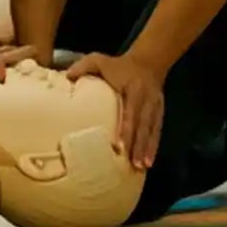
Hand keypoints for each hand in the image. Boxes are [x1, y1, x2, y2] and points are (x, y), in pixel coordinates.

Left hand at [66, 53, 165, 170]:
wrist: (148, 61)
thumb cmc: (119, 64)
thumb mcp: (99, 59)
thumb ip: (83, 67)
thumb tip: (67, 78)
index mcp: (133, 89)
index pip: (131, 111)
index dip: (127, 129)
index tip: (120, 146)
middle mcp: (146, 99)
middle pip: (143, 125)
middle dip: (138, 145)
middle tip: (132, 164)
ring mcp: (154, 107)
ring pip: (152, 130)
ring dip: (147, 149)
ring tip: (142, 167)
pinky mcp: (159, 112)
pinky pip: (157, 131)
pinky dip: (153, 146)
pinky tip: (149, 160)